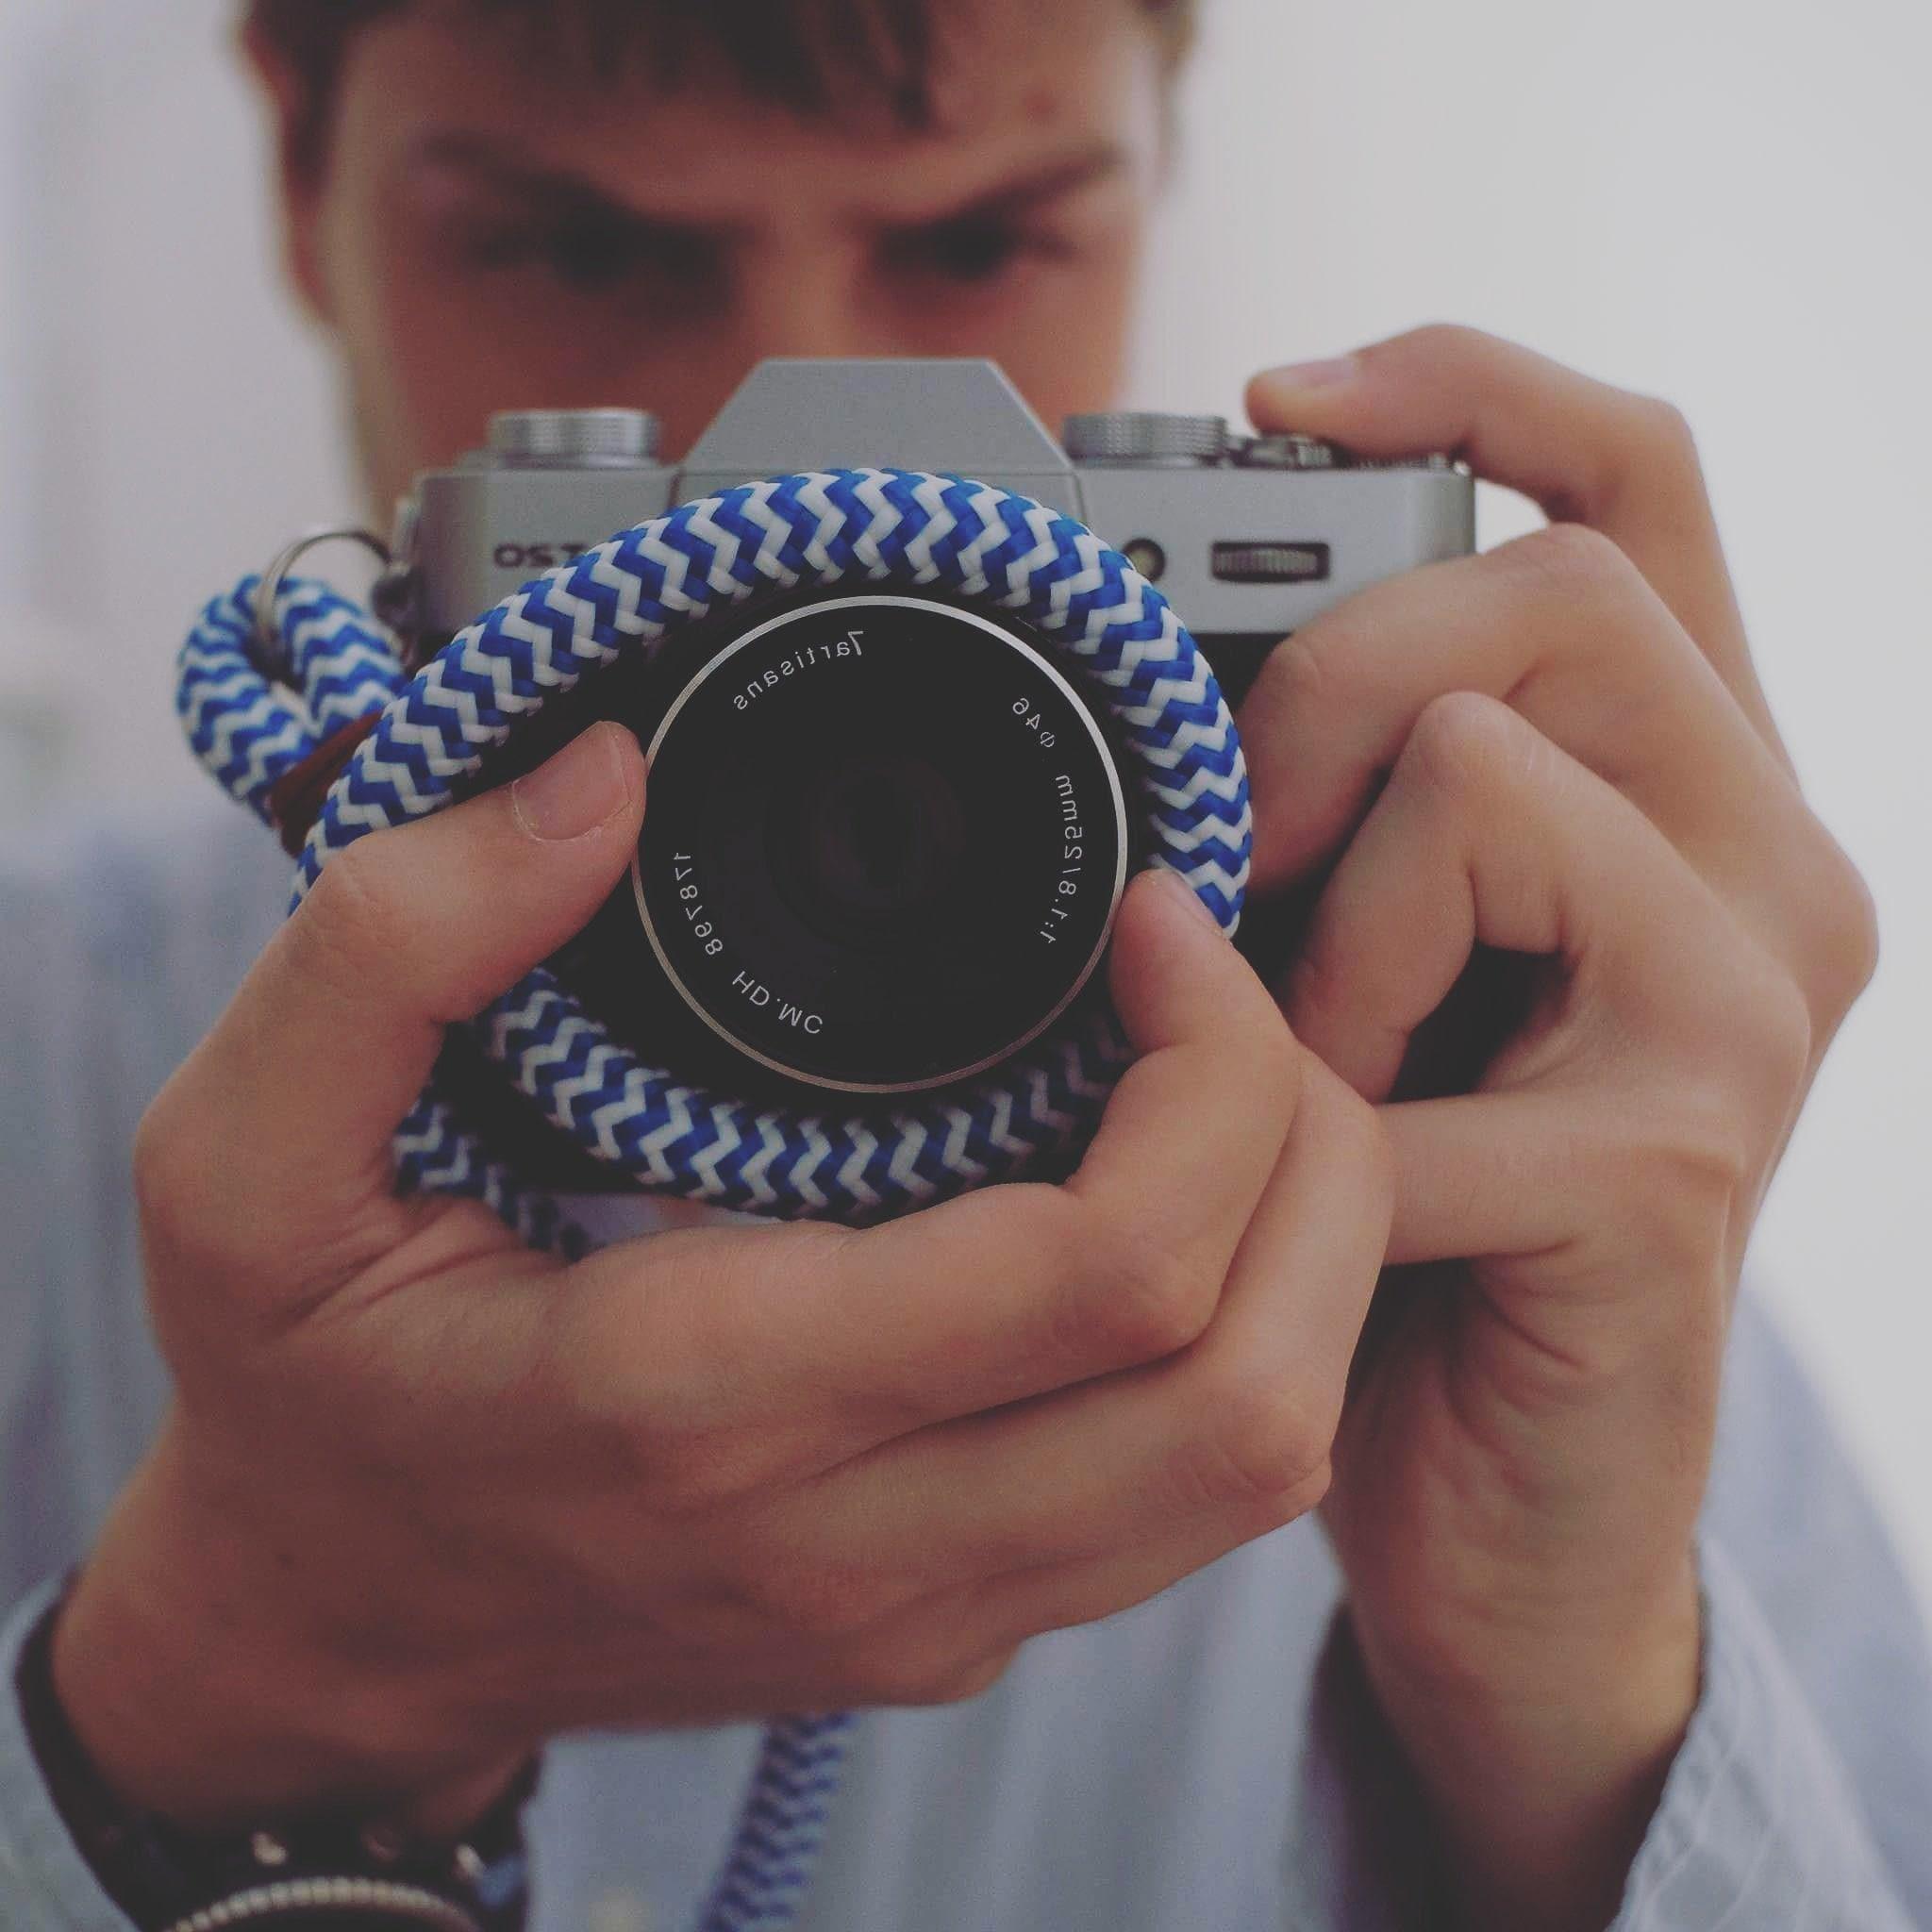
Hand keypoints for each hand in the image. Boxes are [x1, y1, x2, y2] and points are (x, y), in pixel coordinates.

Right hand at [54, 721, 1392, 1833]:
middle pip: (1250, 1385)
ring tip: (1229, 1085)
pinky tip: (1174, 1205)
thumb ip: (396, 939)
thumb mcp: (244, 1152)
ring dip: (1312, 1253)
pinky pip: (1195, 1498)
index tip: (1153, 921)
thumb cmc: (299, 1387)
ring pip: (1260, 1461)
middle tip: (1227, 992)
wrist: (314, 1633)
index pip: (1106, 1271)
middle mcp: (856, 1538)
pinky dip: (1253, 1332)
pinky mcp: (953, 1625)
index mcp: (703, 1397)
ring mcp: (925, 1610)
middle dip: (1319, 1152)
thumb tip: (598, 783)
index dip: (1207, 1065)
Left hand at [1240, 325, 1876, 1929]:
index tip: (1283, 398)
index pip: (1642, 483)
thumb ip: (1348, 821)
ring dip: (1323, 942)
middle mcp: (1765, 864)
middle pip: (1551, 595)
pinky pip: (1413, 1059)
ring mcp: (1743, 1012)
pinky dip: (1310, 1125)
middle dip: (1326, 696)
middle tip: (1234, 864)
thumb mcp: (1389, 975)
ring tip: (1319, 1079)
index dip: (1476, 390)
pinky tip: (1328, 1206)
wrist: (1514, 1504)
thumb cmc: (1423, 1218)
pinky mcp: (1673, 1168)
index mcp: (1689, 788)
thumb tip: (1171, 688)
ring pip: (1480, 786)